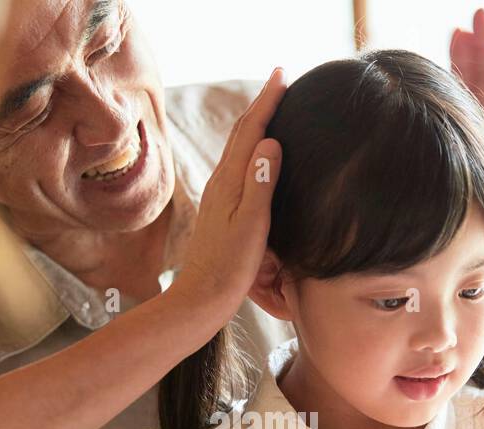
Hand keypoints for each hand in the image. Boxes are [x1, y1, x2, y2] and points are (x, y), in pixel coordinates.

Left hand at [174, 69, 285, 313]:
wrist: (201, 298)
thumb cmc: (230, 268)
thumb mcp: (252, 225)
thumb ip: (260, 183)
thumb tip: (270, 142)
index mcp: (229, 182)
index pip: (251, 131)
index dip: (267, 101)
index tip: (282, 75)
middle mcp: (220, 183)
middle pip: (240, 133)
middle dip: (260, 105)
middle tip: (278, 81)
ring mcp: (218, 196)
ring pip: (236, 149)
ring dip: (253, 124)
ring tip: (269, 109)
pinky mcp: (219, 210)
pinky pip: (236, 166)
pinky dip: (248, 149)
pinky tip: (254, 157)